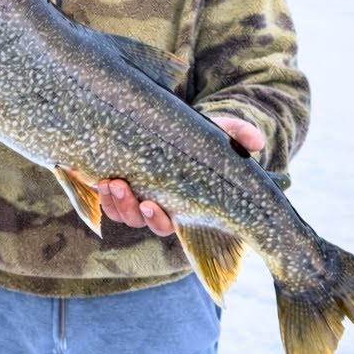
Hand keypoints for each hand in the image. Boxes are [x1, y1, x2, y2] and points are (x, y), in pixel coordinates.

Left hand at [99, 117, 263, 236]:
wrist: (176, 128)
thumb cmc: (203, 137)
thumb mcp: (221, 132)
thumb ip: (239, 135)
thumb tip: (256, 142)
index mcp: (184, 204)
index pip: (171, 224)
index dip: (159, 219)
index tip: (153, 205)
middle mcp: (160, 208)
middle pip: (141, 220)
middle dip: (130, 207)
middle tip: (122, 187)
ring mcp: (137, 199)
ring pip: (121, 212)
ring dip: (113, 200)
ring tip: (109, 181)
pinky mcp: (119, 188)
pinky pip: (105, 200)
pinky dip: (101, 193)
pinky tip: (97, 178)